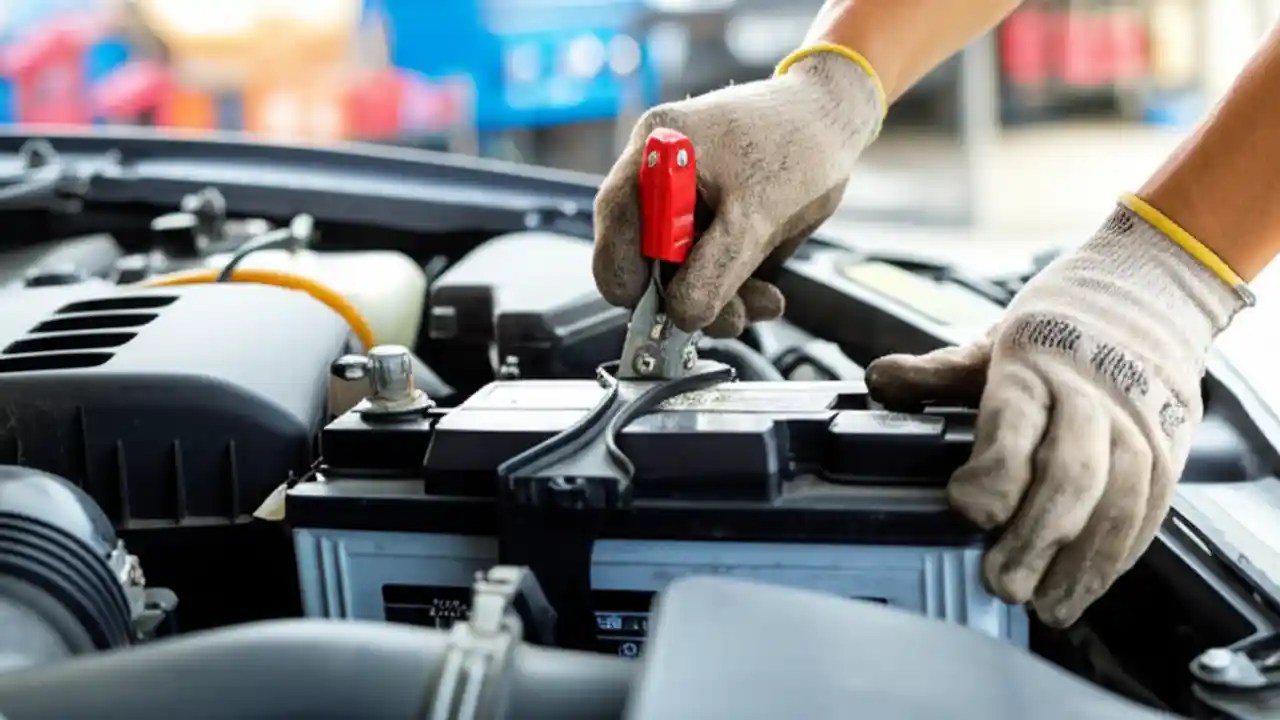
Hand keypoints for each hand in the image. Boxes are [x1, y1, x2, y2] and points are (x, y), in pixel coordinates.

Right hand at [592, 51, 882, 337]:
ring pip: (680, 273)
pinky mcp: (709, 224)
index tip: (657, 311)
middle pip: (646, 256)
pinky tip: (765, 294)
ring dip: (720, 301)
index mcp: (656, 152)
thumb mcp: (758, 213)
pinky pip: (708, 270)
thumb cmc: (799, 140)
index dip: (628, 272)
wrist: (834, 120)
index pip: (615, 221)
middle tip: (730, 317)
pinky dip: (735, 290)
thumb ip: (715, 268)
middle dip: (687, 295)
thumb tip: (683, 315)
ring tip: (762, 303)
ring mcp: (684, 204)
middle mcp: (660, 177)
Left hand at [865, 203, 1247, 626]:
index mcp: (1036, 366)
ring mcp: (1138, 425)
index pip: (1016, 423)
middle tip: (1001, 582)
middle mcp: (1093, 396)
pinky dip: (1117, 557)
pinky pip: (1150, 512)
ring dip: (1081, 563)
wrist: (1144, 297)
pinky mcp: (1170, 451)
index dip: (995, 472)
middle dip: (1035, 536)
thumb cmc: (1052, 332)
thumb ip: (936, 373)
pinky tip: (1084, 587)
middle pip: (1071, 474)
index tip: (965, 509)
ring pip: (1118, 501)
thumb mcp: (989, 344)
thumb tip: (878, 379)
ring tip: (1044, 606)